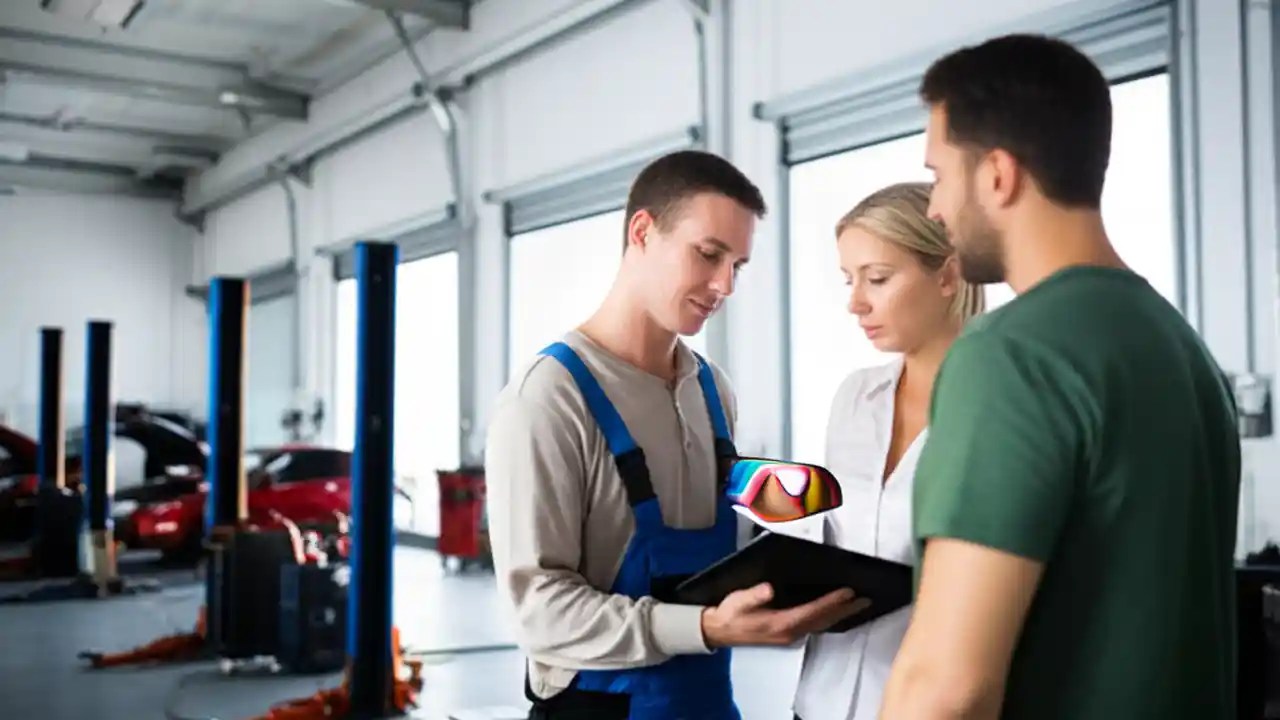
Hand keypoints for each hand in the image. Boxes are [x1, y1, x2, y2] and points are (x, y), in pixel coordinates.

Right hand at [699, 583, 870, 647]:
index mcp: (780, 623)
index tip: (848, 592)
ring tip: (858, 605)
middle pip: (823, 620)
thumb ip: (753, 596)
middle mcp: (790, 632)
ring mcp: (791, 635)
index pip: (812, 611)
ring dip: (841, 615)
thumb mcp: (738, 601)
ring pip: (822, 624)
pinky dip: (829, 618)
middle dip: (845, 610)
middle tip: (865, 599)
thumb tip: (769, 588)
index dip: (831, 601)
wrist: (720, 631)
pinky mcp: (789, 633)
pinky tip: (836, 613)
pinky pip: (815, 626)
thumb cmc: (730, 614)